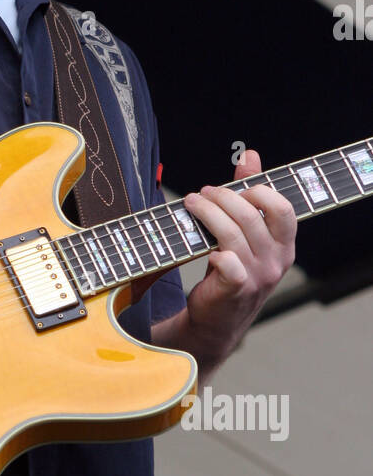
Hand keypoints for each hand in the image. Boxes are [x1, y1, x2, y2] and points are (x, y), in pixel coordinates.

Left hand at [181, 148, 296, 364]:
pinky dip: (213, 251)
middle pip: (252, 216)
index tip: (232, 188)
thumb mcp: (245, 233)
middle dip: (222, 198)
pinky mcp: (236, 291)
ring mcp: (258, 277)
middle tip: (201, 193)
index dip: (257, 191)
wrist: (217, 321)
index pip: (283, 209)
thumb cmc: (231, 270)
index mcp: (284, 244)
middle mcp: (276, 260)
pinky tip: (202, 248)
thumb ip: (250, 194)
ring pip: (233, 234)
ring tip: (190, 204)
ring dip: (207, 214)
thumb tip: (251, 154)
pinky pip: (228, 264)